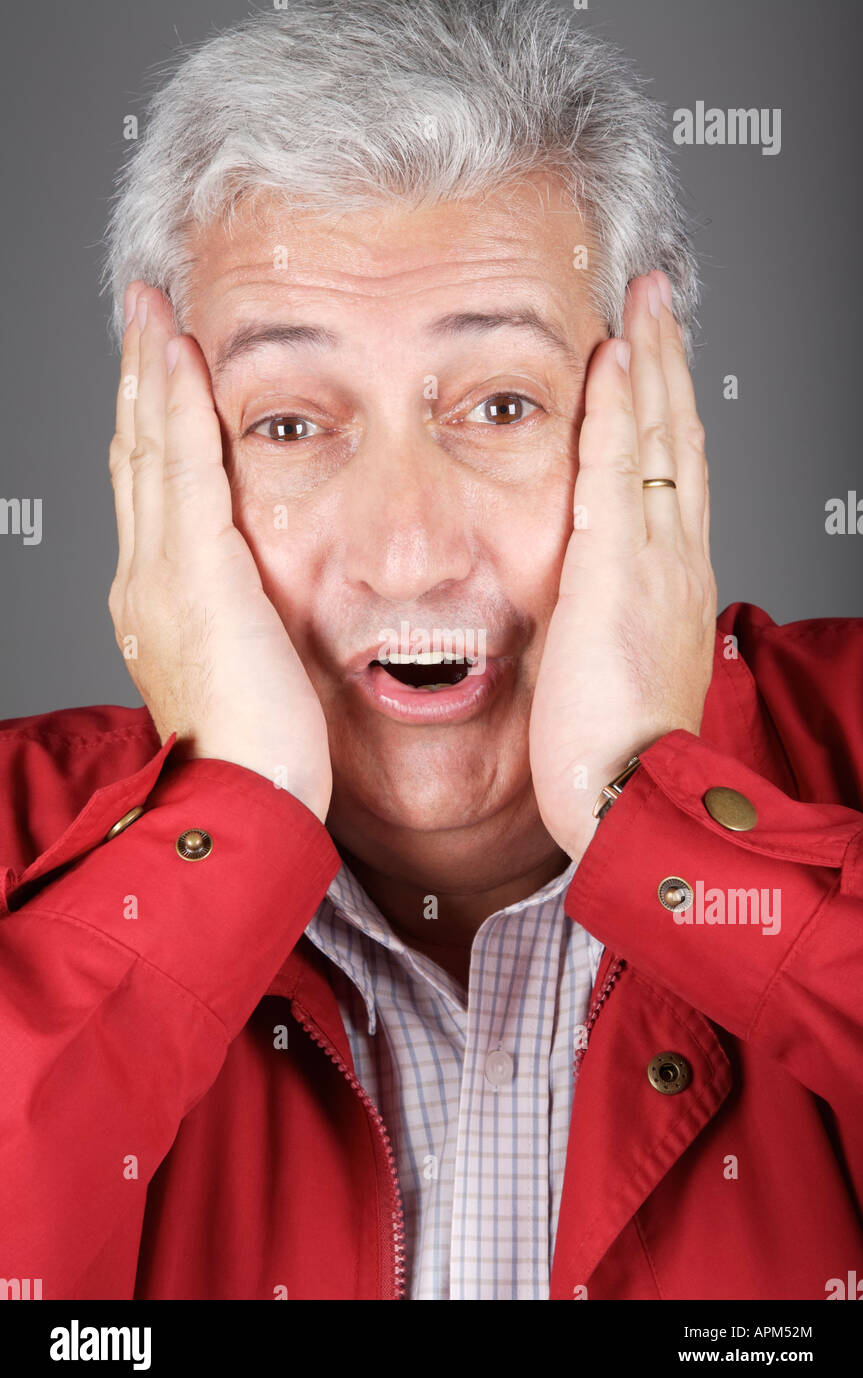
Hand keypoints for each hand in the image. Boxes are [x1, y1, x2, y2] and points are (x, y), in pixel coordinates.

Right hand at [107, 283, 331, 822]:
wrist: (245, 798)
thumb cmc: (261, 756)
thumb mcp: (247, 674)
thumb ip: (246, 624)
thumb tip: (263, 605)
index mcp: (158, 602)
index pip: (151, 492)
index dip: (152, 426)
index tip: (159, 373)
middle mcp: (145, 578)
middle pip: (136, 456)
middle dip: (139, 382)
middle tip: (143, 315)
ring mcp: (162, 570)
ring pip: (149, 447)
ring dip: (152, 371)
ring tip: (153, 311)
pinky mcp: (197, 568)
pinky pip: (185, 464)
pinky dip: (181, 403)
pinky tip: (183, 351)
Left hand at [529, 269, 716, 859]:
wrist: (630, 795)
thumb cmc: (619, 752)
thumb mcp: (619, 671)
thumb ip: (609, 624)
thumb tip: (588, 610)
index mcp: (674, 583)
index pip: (674, 477)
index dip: (665, 415)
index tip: (653, 366)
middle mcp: (676, 559)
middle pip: (678, 440)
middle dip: (668, 365)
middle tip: (659, 302)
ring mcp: (653, 559)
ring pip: (657, 438)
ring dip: (649, 362)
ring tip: (643, 302)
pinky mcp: (616, 570)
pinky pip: (616, 468)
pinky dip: (615, 408)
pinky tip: (610, 357)